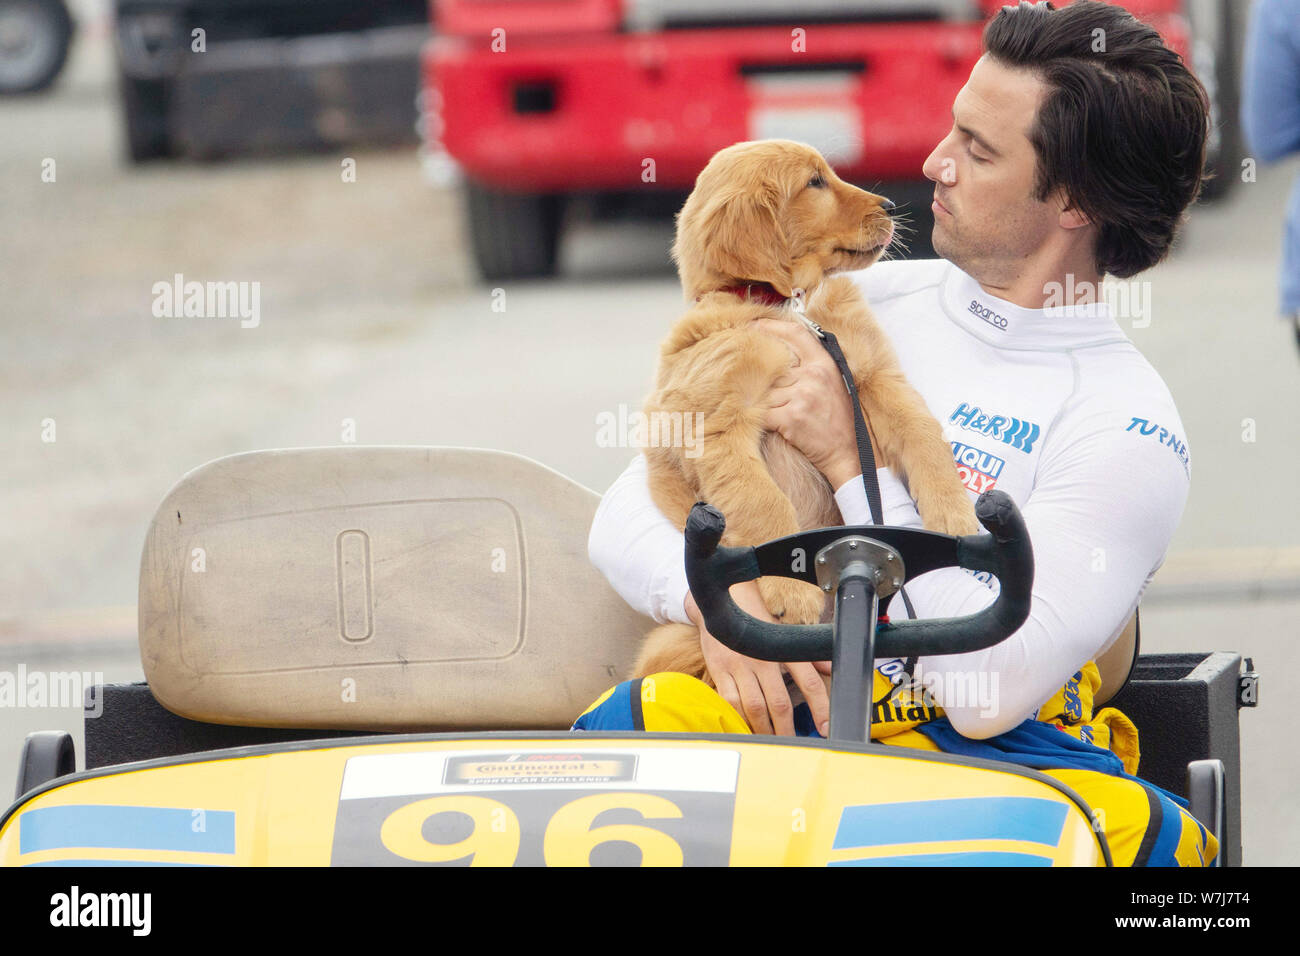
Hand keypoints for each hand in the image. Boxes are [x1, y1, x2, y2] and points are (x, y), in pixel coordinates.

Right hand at [685, 583, 831, 736]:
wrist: (723, 602)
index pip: (808, 680)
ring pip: (754, 706)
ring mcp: (739, 664)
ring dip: (763, 729)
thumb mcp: (784, 633)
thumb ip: (809, 655)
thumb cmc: (757, 621)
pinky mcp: (720, 670)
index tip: (824, 726)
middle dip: (787, 729)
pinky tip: (745, 728)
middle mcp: (762, 657)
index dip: (819, 706)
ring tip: (770, 742)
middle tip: (793, 744)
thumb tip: (832, 670)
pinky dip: (738, 718)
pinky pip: (730, 701)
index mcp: (783, 648)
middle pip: (779, 702)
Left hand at [752, 318, 867, 489]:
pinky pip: (762, 413)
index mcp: (824, 364)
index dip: (771, 327)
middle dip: (763, 380)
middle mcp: (813, 375)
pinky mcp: (791, 418)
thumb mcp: (834, 383)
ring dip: (763, 403)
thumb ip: (811, 366)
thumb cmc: (839, 419)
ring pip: (765, 392)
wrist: (848, 453)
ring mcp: (802, 396)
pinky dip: (760, 420)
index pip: (795, 334)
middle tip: (754, 385)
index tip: (753, 326)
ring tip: (773, 414)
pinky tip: (769, 425)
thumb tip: (781, 354)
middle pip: (772, 369)